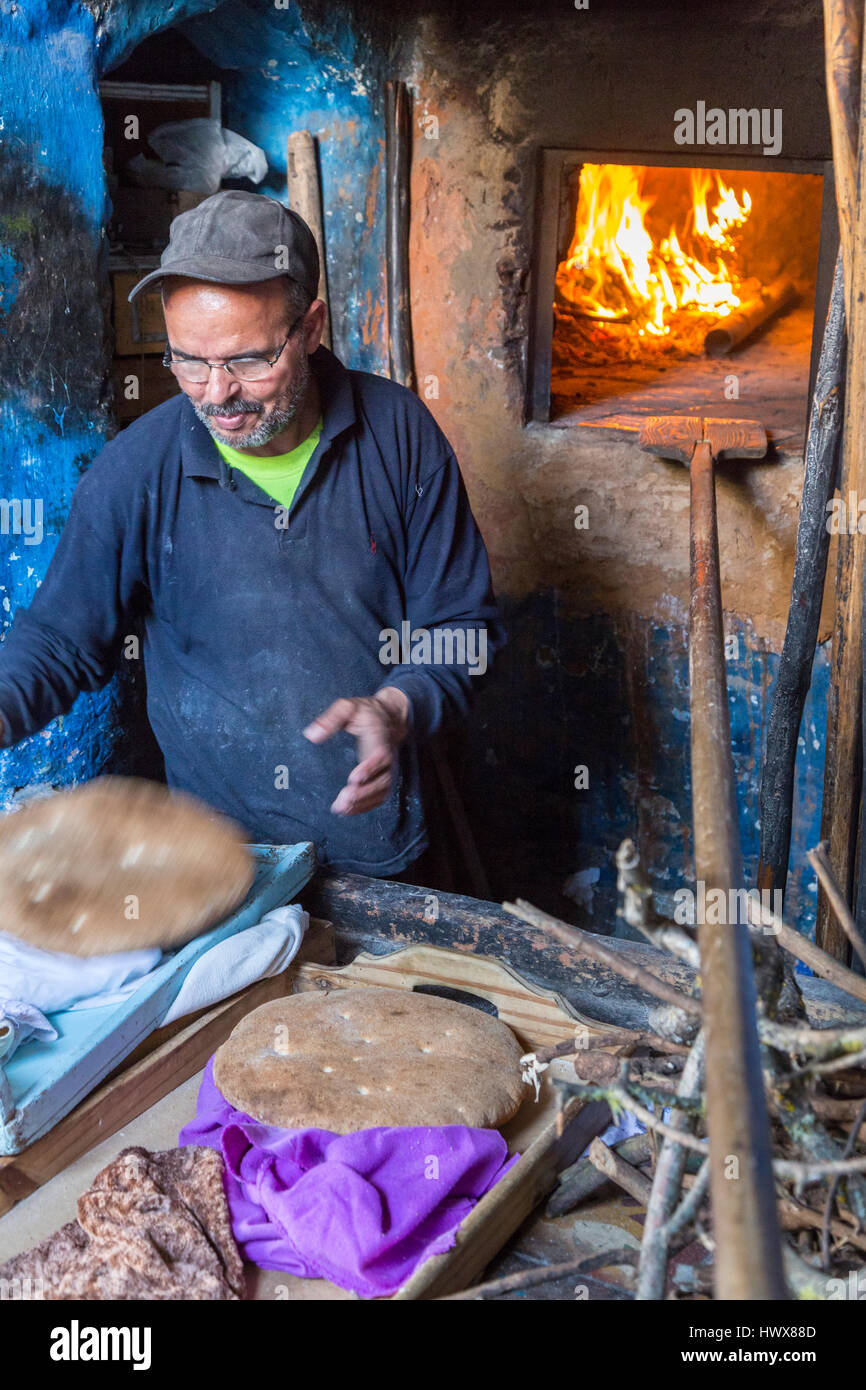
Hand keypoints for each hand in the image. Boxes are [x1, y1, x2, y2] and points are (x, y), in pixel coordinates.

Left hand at [302, 688, 409, 815]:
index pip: (380, 755)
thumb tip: (312, 735)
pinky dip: (366, 806)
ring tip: (341, 808)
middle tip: (343, 799)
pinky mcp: (384, 777)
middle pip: (382, 779)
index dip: (370, 768)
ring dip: (363, 802)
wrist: (389, 717)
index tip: (354, 778)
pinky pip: (380, 796)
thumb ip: (331, 719)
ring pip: (382, 791)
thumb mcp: (348, 707)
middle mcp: (387, 755)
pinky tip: (348, 811)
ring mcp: (387, 768)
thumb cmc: (365, 712)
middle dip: (364, 792)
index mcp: (380, 736)